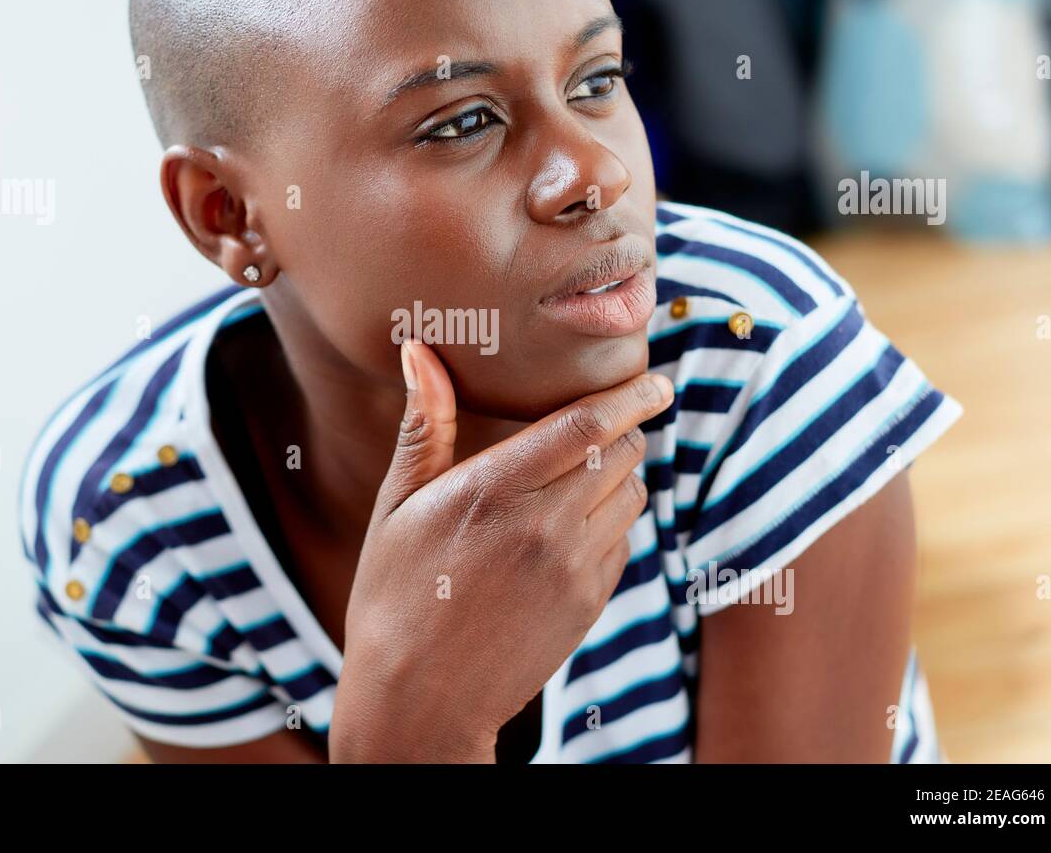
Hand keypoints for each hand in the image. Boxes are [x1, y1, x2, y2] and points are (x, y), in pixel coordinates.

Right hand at [329, 340, 672, 761]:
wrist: (419, 699)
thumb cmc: (395, 594)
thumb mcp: (398, 506)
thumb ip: (425, 425)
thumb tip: (420, 350)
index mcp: (494, 491)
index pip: (588, 424)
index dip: (631, 395)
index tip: (654, 381)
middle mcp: (545, 527)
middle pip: (622, 452)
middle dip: (622, 428)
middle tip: (603, 422)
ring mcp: (573, 570)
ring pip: (632, 494)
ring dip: (619, 473)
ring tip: (580, 475)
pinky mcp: (589, 604)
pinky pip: (623, 540)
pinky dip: (612, 520)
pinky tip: (569, 528)